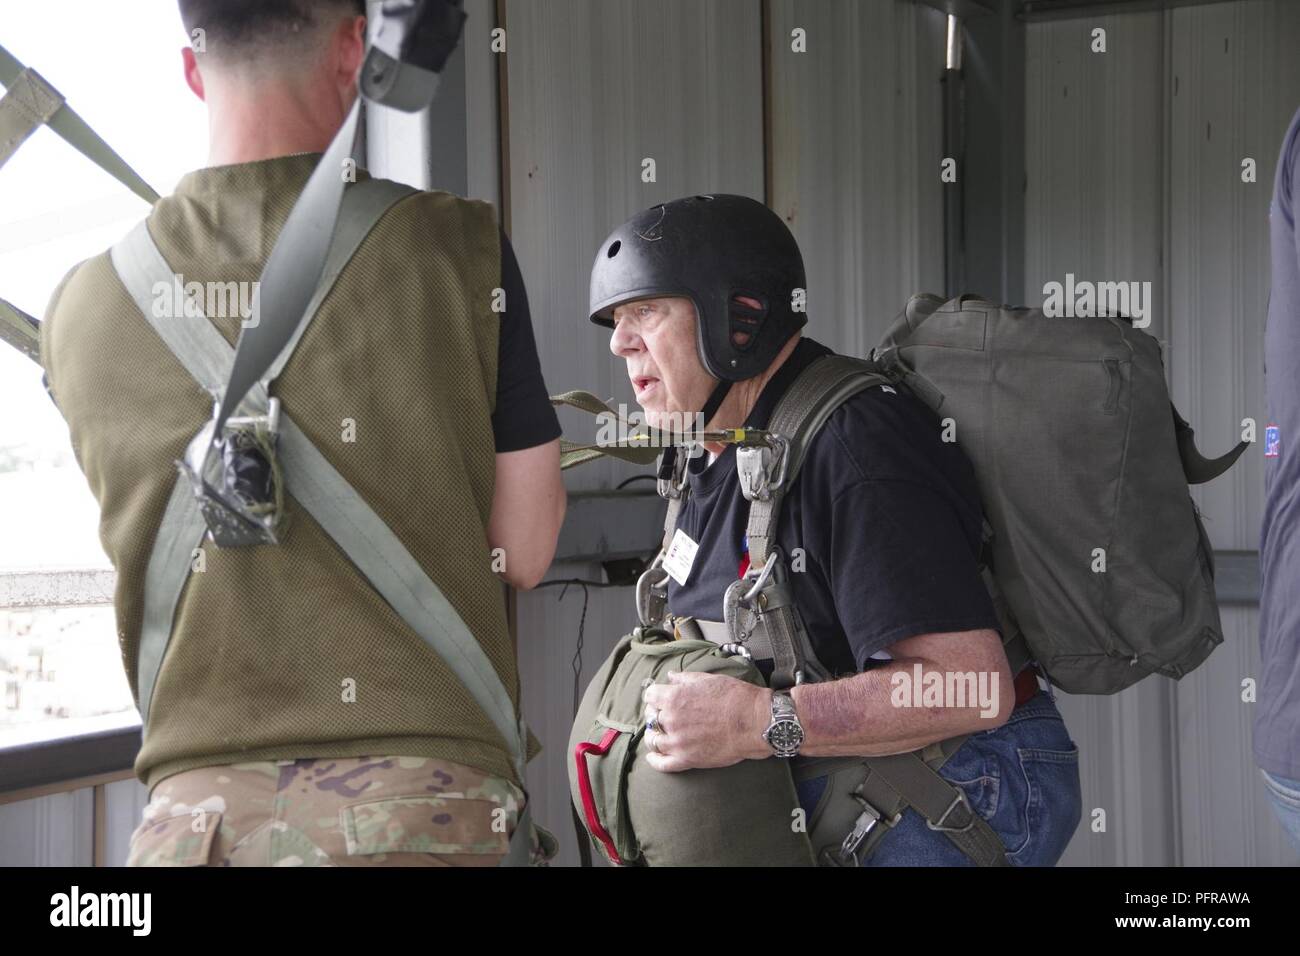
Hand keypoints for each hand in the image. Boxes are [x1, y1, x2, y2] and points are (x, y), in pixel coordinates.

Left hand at [641, 671, 772, 771]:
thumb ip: (684, 678)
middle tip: (662, 714)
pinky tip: (653, 756)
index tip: (659, 698)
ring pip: (653, 740)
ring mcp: (678, 742)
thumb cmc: (735, 698)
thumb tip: (670, 677)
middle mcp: (671, 720)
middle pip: (650, 717)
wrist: (754, 722)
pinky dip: (655, 760)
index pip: (650, 696)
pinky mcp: (687, 760)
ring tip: (658, 734)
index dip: (655, 696)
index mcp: (674, 697)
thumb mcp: (708, 679)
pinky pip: (663, 764)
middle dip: (655, 714)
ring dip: (653, 735)